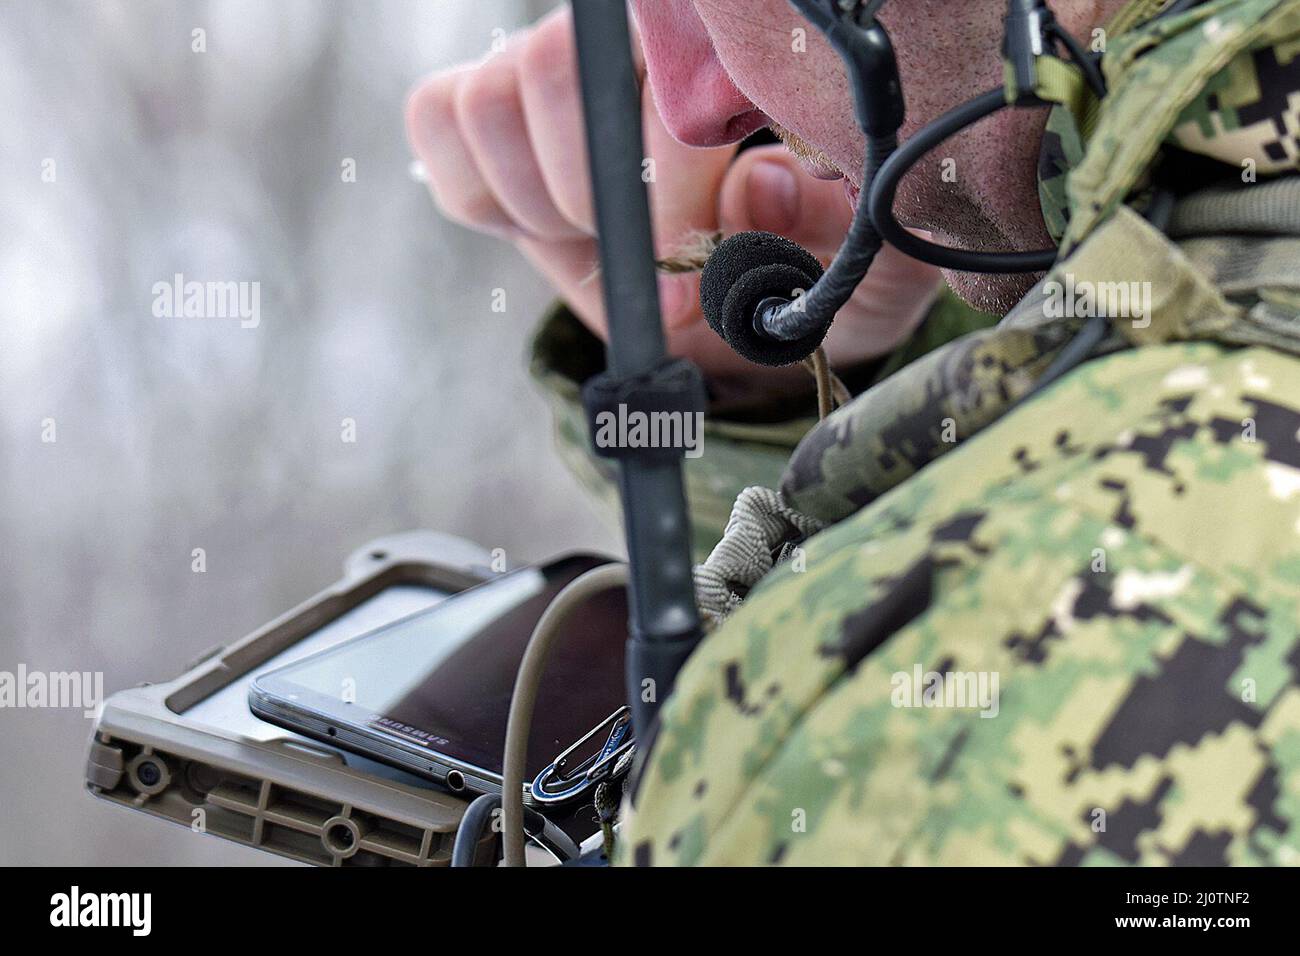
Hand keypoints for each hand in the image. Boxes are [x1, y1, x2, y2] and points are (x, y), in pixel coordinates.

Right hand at [405, 7, 942, 394]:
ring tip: (602, 248)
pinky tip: (545, 229)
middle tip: (648, 266)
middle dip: (596, 196)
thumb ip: (824, 228)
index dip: (667, 176)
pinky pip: (438, 123)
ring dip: (539, 201)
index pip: (666, 69)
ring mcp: (544, 73)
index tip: (689, 261)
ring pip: (486, 96)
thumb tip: (765, 186)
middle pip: (554, 62)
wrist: (739, 311)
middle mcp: (626, 48)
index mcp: (721, 58)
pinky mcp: (481, 116)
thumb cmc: (802, 273)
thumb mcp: (846, 270)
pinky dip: (480, 192)